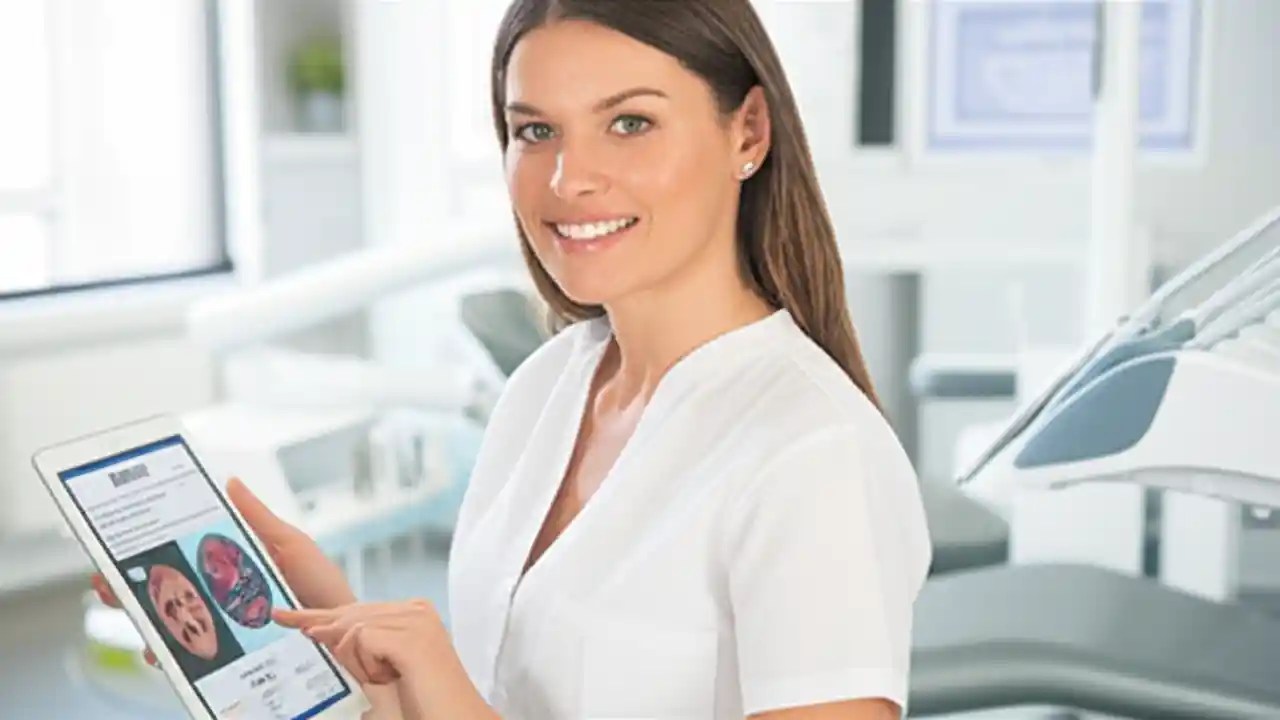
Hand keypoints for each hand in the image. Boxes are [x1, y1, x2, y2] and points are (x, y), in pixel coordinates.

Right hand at [91, 476, 356, 665]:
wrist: (345, 636)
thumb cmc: (321, 589)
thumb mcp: (290, 546)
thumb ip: (257, 519)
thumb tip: (230, 482)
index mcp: (228, 570)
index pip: (178, 558)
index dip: (145, 552)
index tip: (117, 545)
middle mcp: (218, 601)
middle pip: (163, 593)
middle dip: (127, 587)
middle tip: (106, 582)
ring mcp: (220, 632)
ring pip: (168, 626)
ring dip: (142, 620)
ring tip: (128, 610)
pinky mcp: (226, 659)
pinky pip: (189, 661)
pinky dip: (170, 656)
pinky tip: (161, 651)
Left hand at [275, 601, 494, 719]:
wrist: (456, 718)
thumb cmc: (425, 701)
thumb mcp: (384, 669)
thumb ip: (361, 649)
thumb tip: (320, 631)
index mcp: (414, 613)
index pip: (357, 609)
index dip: (318, 613)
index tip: (285, 615)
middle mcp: (416, 609)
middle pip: (350, 614)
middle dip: (321, 627)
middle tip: (283, 618)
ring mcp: (415, 621)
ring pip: (352, 629)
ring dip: (357, 662)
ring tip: (387, 678)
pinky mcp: (410, 639)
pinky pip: (361, 641)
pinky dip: (365, 664)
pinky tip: (386, 676)